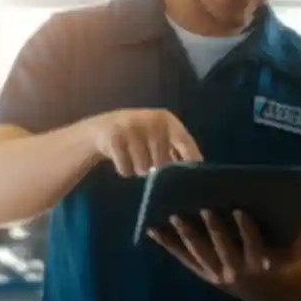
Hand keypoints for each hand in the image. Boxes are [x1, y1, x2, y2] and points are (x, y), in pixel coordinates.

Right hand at [88, 108, 203, 176]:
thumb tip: (196, 175)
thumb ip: (178, 151)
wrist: (104, 126)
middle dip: (156, 170)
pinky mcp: (114, 139)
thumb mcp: (161, 136)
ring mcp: (132, 129)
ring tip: (134, 158)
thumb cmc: (141, 135)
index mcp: (168, 120)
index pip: (185, 144)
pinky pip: (126, 169)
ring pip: (143, 169)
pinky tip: (122, 159)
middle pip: (163, 163)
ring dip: (139, 170)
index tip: (190, 180)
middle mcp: (152, 122)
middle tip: (149, 162)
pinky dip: (124, 170)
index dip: (190, 163)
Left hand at [148, 210, 300, 287]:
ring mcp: (214, 273)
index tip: (239, 210)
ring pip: (199, 253)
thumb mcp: (292, 252)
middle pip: (222, 249)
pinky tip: (153, 228)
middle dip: (214, 229)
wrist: (259, 290)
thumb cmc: (275, 258)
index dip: (246, 229)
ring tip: (175, 215)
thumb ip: (300, 237)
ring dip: (187, 235)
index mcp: (258, 263)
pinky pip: (182, 257)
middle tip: (205, 208)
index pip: (253, 246)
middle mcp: (235, 271)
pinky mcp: (200, 271)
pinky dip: (167, 243)